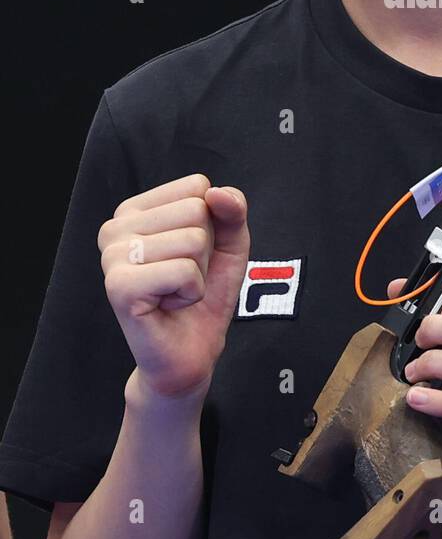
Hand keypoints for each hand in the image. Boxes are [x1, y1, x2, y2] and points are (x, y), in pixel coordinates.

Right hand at [99, 173, 249, 398]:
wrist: (190, 352)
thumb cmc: (204, 295)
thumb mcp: (230, 244)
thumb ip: (232, 210)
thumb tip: (217, 193)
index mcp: (134, 209)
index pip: (197, 186)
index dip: (210, 225)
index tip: (190, 255)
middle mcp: (115, 227)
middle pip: (196, 210)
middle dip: (205, 251)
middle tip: (183, 278)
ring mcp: (112, 256)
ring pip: (193, 240)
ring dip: (197, 274)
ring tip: (175, 292)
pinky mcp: (119, 286)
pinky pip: (183, 271)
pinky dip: (190, 292)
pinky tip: (169, 305)